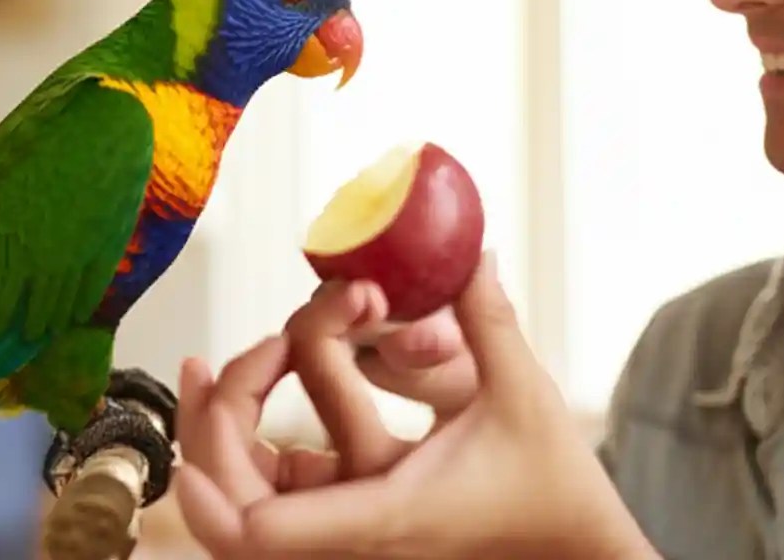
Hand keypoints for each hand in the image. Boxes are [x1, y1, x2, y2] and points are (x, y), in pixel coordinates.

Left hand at [174, 253, 658, 559]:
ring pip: (249, 510)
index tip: (216, 394)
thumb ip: (489, 319)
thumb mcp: (522, 392)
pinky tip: (270, 392)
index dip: (211, 479)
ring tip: (225, 369)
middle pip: (234, 515)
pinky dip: (258, 452)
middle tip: (230, 356)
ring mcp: (353, 533)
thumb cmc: (552, 484)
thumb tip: (473, 253)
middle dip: (214, 429)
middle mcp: (356, 533)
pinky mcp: (359, 520)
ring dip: (225, 440)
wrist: (571, 544)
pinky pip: (284, 495)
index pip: (261, 530)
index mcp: (384, 510)